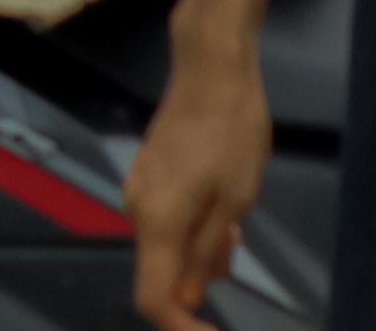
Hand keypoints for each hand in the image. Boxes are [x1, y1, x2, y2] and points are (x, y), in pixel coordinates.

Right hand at [129, 41, 268, 330]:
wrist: (210, 71)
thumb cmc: (230, 132)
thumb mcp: (236, 201)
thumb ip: (209, 252)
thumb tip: (190, 295)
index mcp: (157, 220)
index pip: (154, 297)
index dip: (182, 328)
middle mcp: (136, 208)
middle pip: (159, 272)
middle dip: (199, 282)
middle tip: (239, 254)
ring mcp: (138, 189)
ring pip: (165, 245)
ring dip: (199, 253)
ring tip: (238, 225)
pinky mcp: (146, 175)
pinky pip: (165, 221)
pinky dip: (192, 230)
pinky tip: (222, 210)